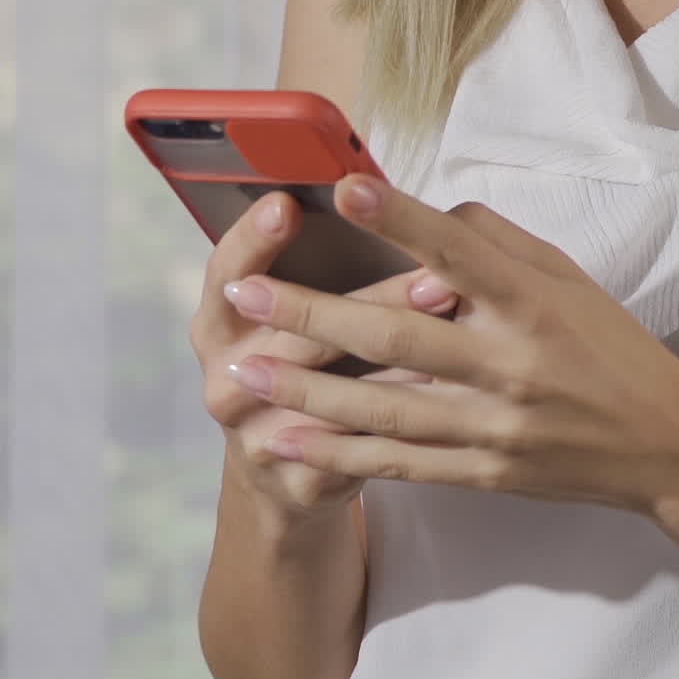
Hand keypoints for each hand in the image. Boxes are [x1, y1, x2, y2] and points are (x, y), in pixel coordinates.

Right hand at [191, 188, 458, 519]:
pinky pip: (357, 445)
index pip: (228, 271)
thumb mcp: (286, 318)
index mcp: (221, 323)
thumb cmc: (299, 367)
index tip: (289, 204)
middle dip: (372, 302)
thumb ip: (312, 269)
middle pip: (296, 334)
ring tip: (457, 330)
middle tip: (434, 274)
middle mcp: (228, 377)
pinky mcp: (296, 478)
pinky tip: (451, 392)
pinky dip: (406, 414)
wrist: (282, 471)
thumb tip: (370, 200)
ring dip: (401, 361)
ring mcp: (257, 432)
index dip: (255, 238)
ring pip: (333, 392)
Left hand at [219, 176, 678, 519]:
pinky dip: (340, 451)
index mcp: (534, 303)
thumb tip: (431, 212)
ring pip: (385, 408)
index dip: (400, 220)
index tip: (342, 190)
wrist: (664, 445)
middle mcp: (512, 364)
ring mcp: (497, 426)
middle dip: (313, 315)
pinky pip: (401, 462)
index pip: (458, 253)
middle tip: (244, 293)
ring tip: (243, 372)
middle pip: (399, 337)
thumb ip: (496, 242)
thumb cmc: (609, 346)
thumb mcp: (568, 276)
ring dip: (306, 390)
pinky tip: (288, 437)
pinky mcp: (486, 472)